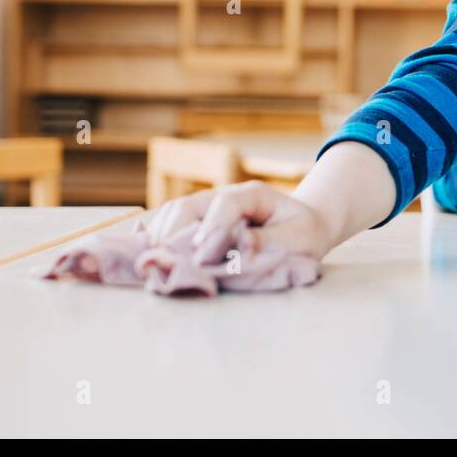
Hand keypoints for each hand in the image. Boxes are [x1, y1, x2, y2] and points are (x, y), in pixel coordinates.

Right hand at [142, 180, 335, 259]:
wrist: (304, 228)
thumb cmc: (303, 233)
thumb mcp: (298, 239)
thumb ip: (268, 242)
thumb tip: (236, 249)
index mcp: (254, 194)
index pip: (226, 204)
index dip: (212, 228)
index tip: (202, 256)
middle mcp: (226, 196)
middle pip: (189, 205)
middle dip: (175, 233)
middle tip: (165, 262)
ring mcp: (208, 208)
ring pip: (175, 213)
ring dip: (163, 237)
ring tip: (154, 262)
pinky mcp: (199, 222)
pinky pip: (171, 224)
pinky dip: (160, 239)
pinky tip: (152, 256)